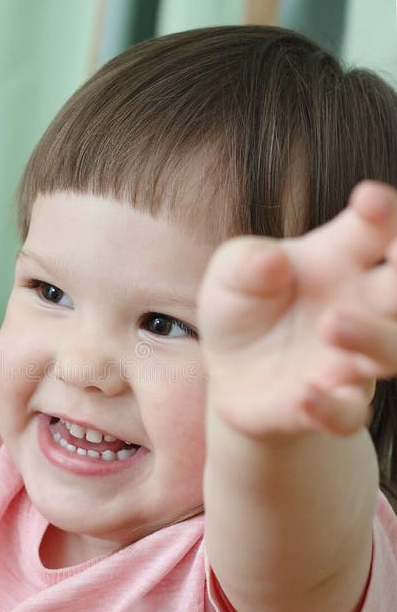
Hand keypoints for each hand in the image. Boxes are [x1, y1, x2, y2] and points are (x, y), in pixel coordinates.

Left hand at [198, 181, 396, 436]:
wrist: (233, 375)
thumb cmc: (244, 306)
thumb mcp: (230, 275)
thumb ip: (244, 263)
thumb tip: (268, 261)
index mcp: (343, 259)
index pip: (380, 229)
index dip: (385, 212)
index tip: (367, 199)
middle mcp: (363, 307)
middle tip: (395, 259)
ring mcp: (353, 359)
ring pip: (392, 352)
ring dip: (372, 338)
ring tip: (331, 325)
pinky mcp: (333, 405)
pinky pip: (349, 412)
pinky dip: (332, 407)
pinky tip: (305, 395)